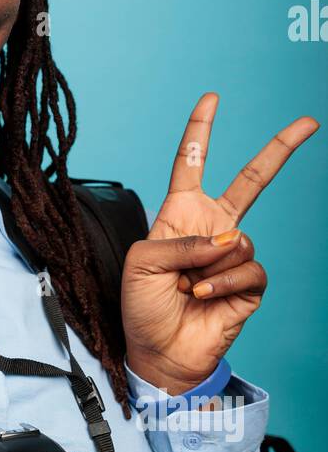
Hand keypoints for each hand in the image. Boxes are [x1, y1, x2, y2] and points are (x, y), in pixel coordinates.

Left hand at [122, 92, 318, 393]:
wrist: (158, 352)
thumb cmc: (142, 307)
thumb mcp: (143, 262)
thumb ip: (181, 240)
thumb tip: (228, 238)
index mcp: (180, 214)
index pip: (191, 163)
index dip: (200, 130)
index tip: (212, 99)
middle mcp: (211, 229)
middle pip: (251, 181)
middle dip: (280, 150)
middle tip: (308, 123)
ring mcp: (233, 256)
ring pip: (241, 239)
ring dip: (211, 263)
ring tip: (190, 286)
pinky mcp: (250, 285)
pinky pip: (249, 268)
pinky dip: (225, 281)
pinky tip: (204, 295)